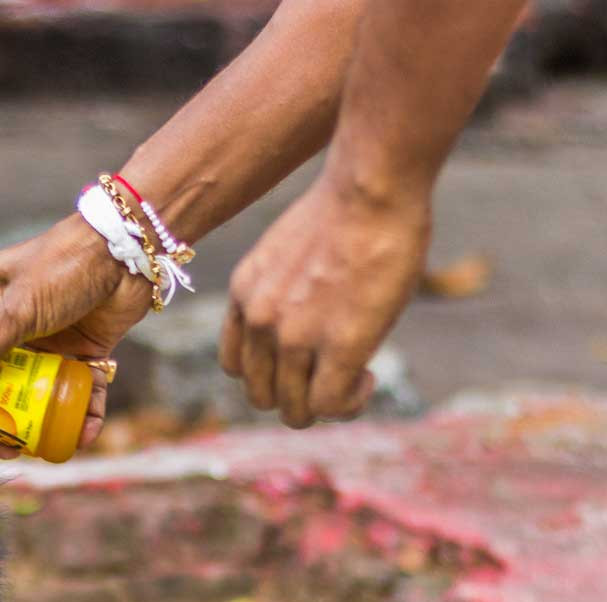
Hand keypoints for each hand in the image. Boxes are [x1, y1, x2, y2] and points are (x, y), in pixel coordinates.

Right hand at [0, 215, 150, 457]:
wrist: (129, 251)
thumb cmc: (62, 267)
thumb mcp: (14, 316)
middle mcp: (12, 320)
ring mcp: (48, 338)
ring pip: (33, 389)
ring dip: (29, 421)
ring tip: (21, 449)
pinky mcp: (82, 351)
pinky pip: (76, 390)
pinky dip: (79, 414)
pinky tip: (79, 435)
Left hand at [220, 171, 430, 427]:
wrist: (371, 186)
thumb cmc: (346, 206)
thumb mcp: (289, 250)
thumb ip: (284, 286)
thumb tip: (309, 309)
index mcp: (243, 293)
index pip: (235, 365)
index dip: (270, 373)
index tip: (304, 359)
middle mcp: (258, 320)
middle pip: (262, 395)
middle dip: (298, 394)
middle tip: (334, 373)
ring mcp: (294, 336)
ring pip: (295, 410)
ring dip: (327, 402)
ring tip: (357, 375)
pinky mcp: (337, 346)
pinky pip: (330, 406)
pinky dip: (349, 404)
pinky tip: (367, 378)